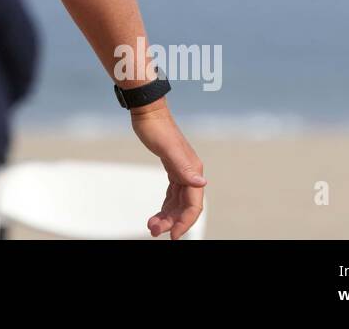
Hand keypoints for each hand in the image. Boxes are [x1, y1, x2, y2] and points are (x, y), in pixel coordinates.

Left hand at [129, 102, 206, 238]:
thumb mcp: (167, 149)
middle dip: (172, 222)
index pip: (193, 204)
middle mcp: (190, 173)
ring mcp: (182, 171)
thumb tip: (201, 183)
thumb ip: (183, 167)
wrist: (147, 112)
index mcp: (192, 170)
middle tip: (154, 231)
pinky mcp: (172, 169)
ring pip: (179, 202)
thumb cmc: (156, 128)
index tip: (173, 235)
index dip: (185, 221)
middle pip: (186, 206)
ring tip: (152, 226)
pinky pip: (173, 194)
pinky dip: (166, 206)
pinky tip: (158, 214)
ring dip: (168, 216)